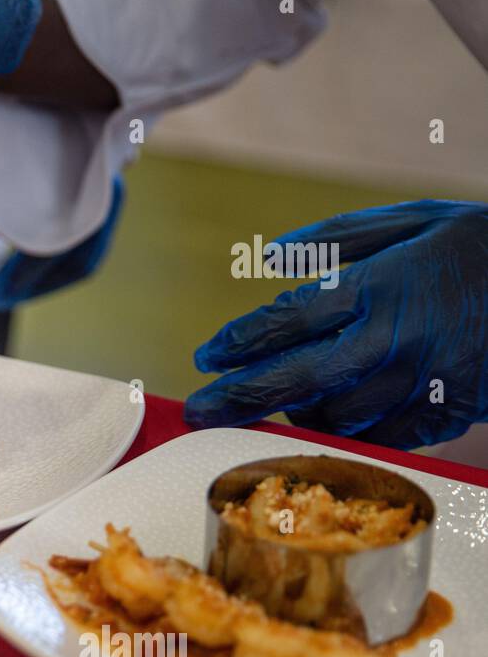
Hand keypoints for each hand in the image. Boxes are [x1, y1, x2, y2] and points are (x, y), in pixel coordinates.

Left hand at [185, 201, 487, 448]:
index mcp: (379, 287)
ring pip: (332, 416)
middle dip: (237, 398)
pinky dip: (348, 428)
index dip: (238, 342)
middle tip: (198, 410)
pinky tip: (333, 413)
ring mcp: (420, 383)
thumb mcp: (412, 220)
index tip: (206, 357)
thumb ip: (335, 241)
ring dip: (294, 412)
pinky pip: (378, 436)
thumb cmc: (481, 244)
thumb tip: (271, 259)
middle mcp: (393, 340)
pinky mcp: (446, 412)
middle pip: (293, 380)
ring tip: (276, 402)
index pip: (286, 321)